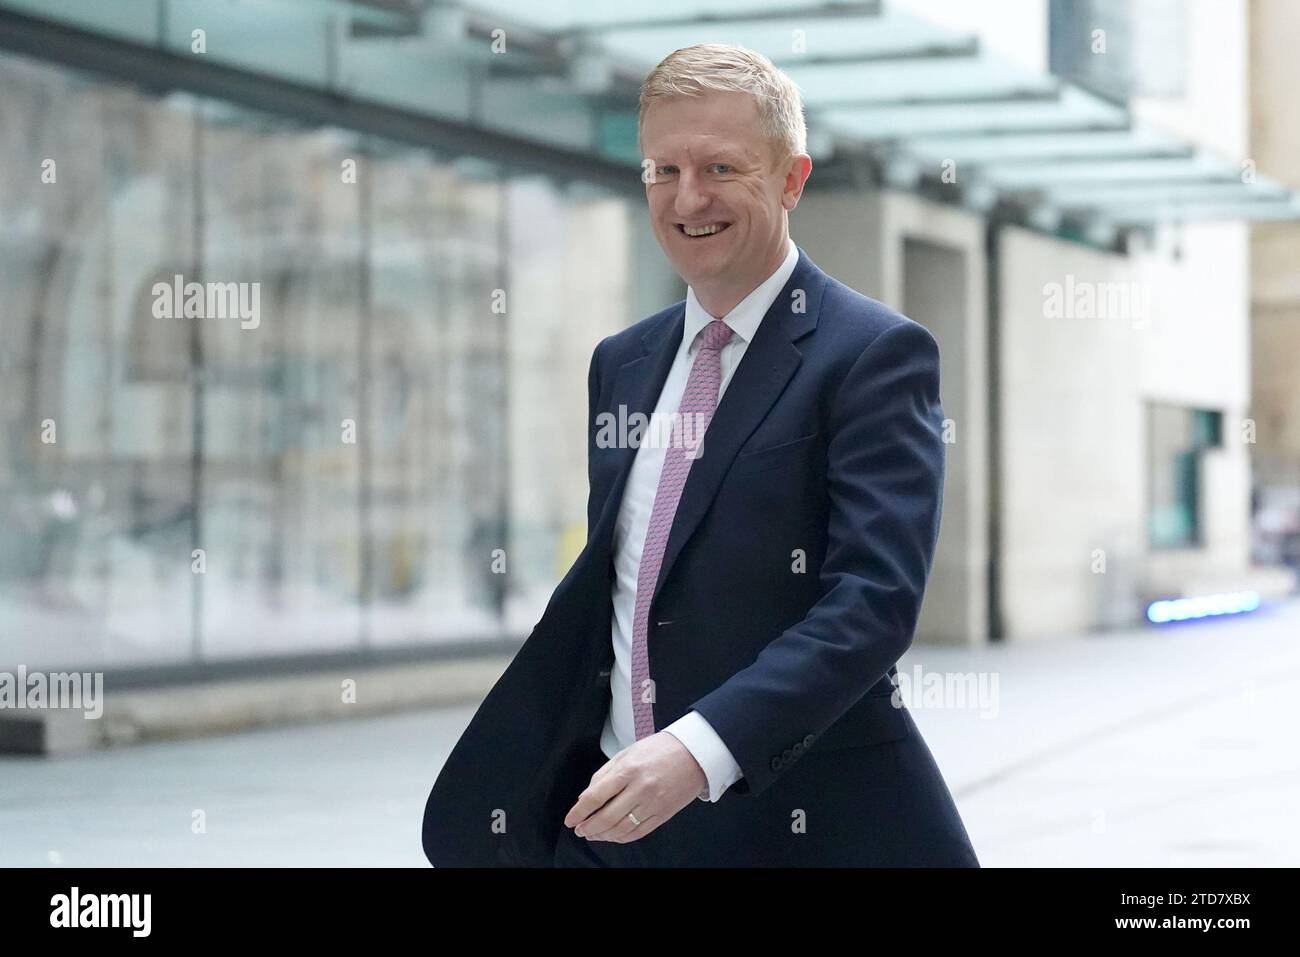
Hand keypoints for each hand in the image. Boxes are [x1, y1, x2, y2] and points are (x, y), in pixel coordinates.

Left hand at [563, 732, 706, 842]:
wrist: (694, 753)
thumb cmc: (660, 750)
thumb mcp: (627, 752)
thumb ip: (604, 774)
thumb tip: (586, 797)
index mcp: (628, 769)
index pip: (595, 796)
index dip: (578, 812)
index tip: (570, 819)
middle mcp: (640, 788)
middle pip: (606, 817)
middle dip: (588, 827)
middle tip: (579, 830)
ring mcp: (653, 803)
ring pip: (621, 829)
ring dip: (602, 835)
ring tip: (593, 834)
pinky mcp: (663, 814)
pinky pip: (638, 832)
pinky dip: (621, 838)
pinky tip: (612, 836)